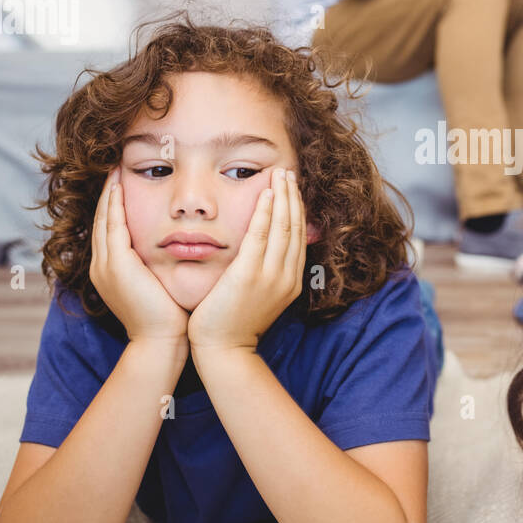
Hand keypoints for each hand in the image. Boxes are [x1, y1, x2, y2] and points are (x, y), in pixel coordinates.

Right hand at [89, 166, 189, 344]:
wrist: (162, 341)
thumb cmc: (170, 315)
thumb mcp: (160, 282)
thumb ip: (160, 262)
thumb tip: (178, 243)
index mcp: (112, 269)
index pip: (110, 226)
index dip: (114, 203)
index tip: (123, 180)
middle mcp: (103, 265)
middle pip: (102, 218)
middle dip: (107, 192)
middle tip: (113, 165)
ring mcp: (106, 265)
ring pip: (104, 218)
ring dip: (109, 192)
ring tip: (114, 168)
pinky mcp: (116, 265)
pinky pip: (112, 225)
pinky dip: (114, 204)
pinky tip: (119, 185)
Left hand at [187, 166, 306, 353]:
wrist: (224, 350)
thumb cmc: (233, 324)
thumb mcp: (259, 296)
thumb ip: (266, 273)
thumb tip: (265, 252)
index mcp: (291, 281)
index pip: (299, 236)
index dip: (297, 209)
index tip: (292, 188)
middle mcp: (286, 276)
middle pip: (295, 226)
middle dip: (292, 196)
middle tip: (288, 172)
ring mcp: (271, 276)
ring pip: (283, 226)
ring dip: (282, 197)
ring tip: (279, 175)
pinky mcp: (249, 274)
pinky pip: (261, 235)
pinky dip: (265, 212)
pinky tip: (265, 194)